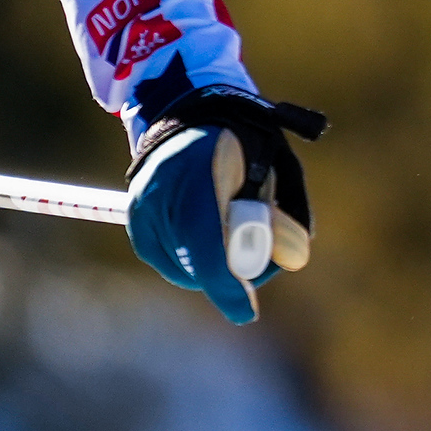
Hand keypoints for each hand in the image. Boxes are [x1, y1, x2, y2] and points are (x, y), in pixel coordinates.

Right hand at [125, 87, 324, 325]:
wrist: (193, 118)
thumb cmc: (245, 143)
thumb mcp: (275, 168)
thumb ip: (284, 214)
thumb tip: (294, 258)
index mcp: (200, 174)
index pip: (208, 246)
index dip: (227, 285)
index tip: (247, 312)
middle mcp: (162, 194)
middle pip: (196, 264)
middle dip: (231, 277)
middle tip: (260, 265)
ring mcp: (143, 209)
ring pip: (182, 267)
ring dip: (212, 268)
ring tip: (234, 236)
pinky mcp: (136, 222)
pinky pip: (168, 260)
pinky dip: (193, 260)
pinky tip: (210, 238)